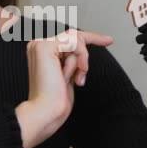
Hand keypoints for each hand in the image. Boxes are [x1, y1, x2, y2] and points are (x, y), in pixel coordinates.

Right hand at [15, 28, 112, 147]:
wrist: (47, 110)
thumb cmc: (56, 100)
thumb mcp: (69, 75)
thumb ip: (72, 60)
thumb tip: (83, 50)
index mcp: (42, 53)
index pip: (69, 38)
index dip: (91, 37)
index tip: (108, 40)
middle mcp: (38, 46)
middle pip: (74, 37)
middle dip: (84, 55)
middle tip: (82, 76)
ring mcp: (39, 44)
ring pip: (76, 40)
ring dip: (81, 62)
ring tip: (75, 80)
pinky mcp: (45, 46)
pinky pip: (74, 43)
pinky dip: (79, 58)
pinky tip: (73, 75)